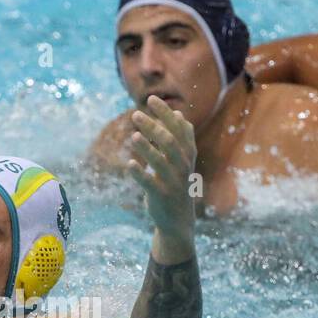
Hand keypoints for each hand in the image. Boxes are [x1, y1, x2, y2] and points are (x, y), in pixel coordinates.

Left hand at [126, 95, 196, 259]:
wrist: (178, 218)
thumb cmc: (177, 183)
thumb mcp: (183, 160)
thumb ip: (181, 137)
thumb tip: (179, 113)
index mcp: (187, 153)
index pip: (179, 128)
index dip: (165, 113)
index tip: (151, 99)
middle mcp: (182, 165)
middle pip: (169, 141)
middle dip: (153, 126)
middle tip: (135, 115)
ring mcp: (173, 181)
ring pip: (160, 161)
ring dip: (146, 148)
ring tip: (133, 137)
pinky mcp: (161, 196)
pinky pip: (150, 183)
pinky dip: (140, 174)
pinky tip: (130, 165)